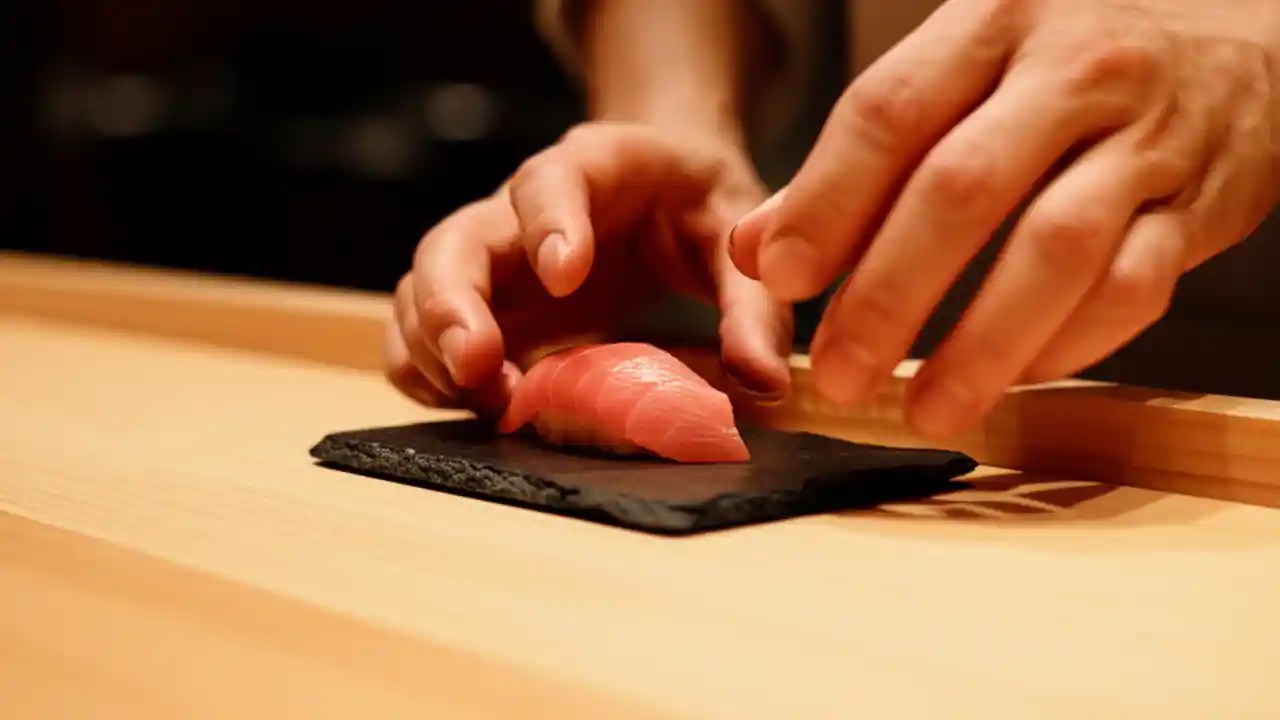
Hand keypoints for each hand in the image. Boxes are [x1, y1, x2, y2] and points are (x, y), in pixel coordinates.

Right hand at [385, 122, 792, 415]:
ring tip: (485, 402)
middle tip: (477, 363)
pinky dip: (423, 370)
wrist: (663, 191)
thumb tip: (763, 384)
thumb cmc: (698, 207)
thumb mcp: (738, 241)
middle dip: (454, 304)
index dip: (550, 225)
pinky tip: (464, 406)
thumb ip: (752, 308)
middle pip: (455, 242)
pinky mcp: (479, 304)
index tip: (563, 276)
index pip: (553, 181)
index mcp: (595, 167)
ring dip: (433, 349)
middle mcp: (521, 209)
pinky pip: (421, 331)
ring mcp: (491, 259)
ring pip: (424, 288)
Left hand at [730, 0, 1279, 437]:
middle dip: (888, 292)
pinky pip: (1134, 290)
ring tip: (922, 408)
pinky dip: (1067, 346)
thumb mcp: (960, 78)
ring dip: (980, 345)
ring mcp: (1147, 140)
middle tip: (838, 372)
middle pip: (962, 190)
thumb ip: (855, 162)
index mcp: (993, 23)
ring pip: (1055, 251)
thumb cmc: (1061, 74)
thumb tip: (753, 248)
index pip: (890, 112)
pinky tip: (1012, 378)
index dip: (826, 202)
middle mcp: (1073, 71)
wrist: (1235, 51)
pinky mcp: (1204, 207)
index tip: (779, 279)